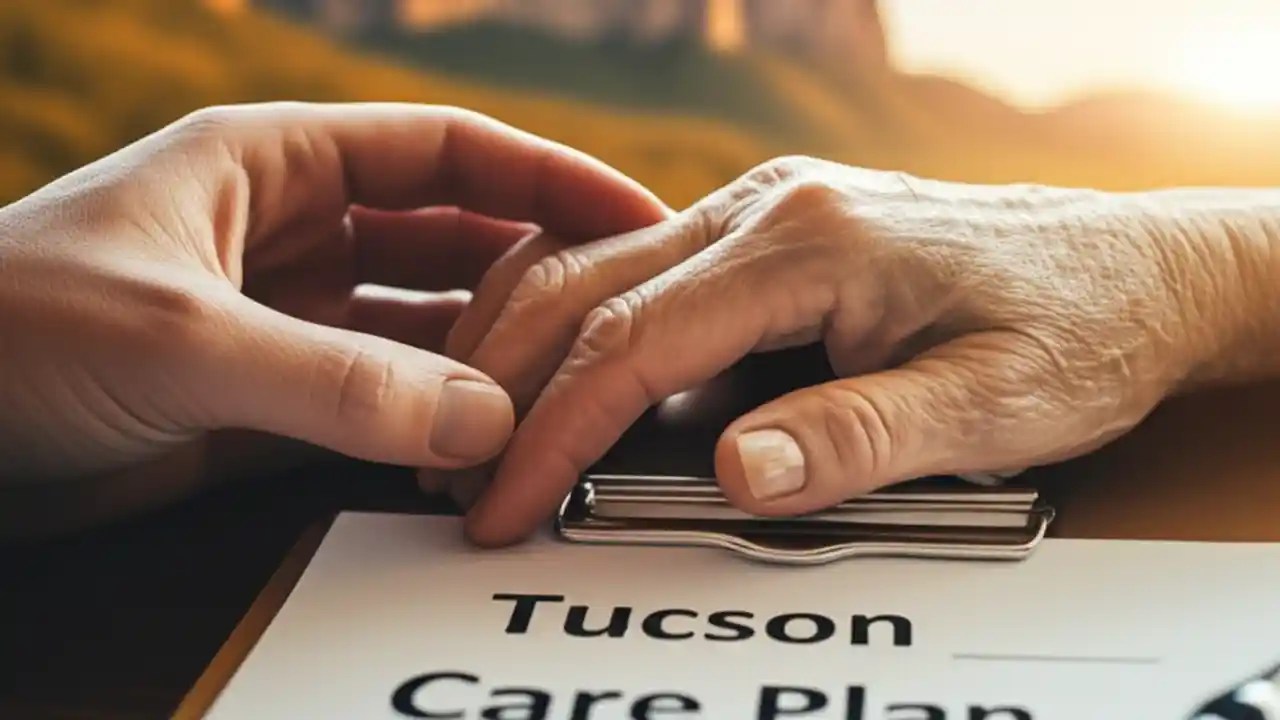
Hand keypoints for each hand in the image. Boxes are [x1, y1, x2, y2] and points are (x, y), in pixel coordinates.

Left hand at [0, 102, 666, 537]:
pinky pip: (379, 407)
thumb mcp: (180, 338)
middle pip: (449, 240)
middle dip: (534, 276)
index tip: (637, 214)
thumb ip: (337, 383)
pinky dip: (429, 429)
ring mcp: (284, 322)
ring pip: (421, 332)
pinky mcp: (268, 403)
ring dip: (486, 365)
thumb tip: (485, 421)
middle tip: (619, 322)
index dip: (548, 176)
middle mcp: (291, 236)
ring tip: (564, 398)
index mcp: (273, 165)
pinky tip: (480, 451)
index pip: (445, 150)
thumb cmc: (1, 332)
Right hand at [454, 156, 1271, 545]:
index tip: (507, 502)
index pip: (636, 339)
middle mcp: (770, 205)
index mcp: (809, 239)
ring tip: (489, 428)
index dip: (556, 430)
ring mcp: (765, 212)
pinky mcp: (772, 235)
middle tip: (461, 471)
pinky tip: (565, 373)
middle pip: (586, 285)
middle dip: (507, 382)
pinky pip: (646, 274)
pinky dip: (585, 325)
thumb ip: (861, 437)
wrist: (1136, 271)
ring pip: (601, 269)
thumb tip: (740, 473)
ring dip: (530, 347)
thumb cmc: (1077, 328)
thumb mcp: (990, 404)